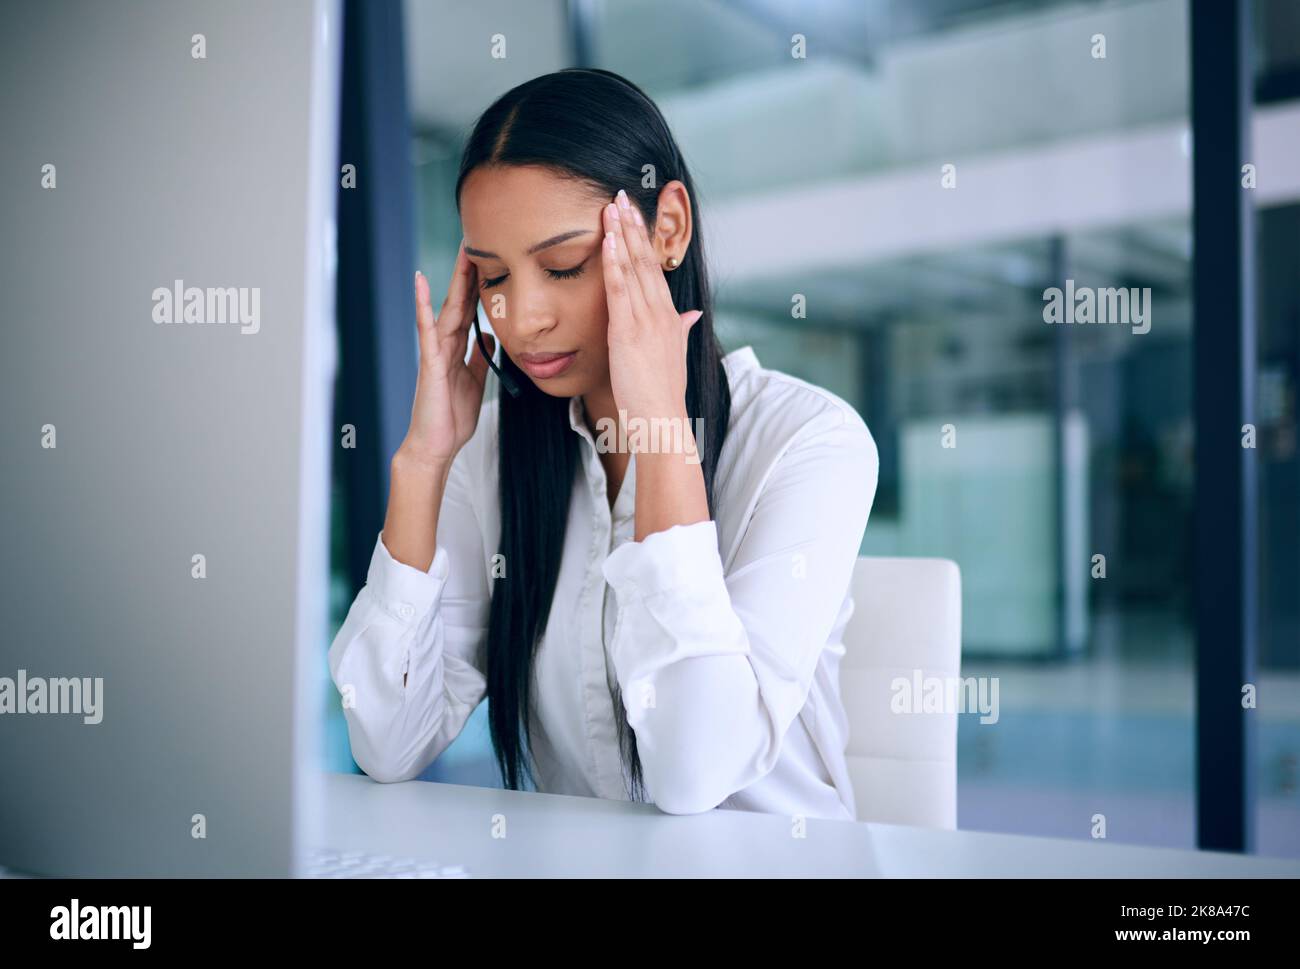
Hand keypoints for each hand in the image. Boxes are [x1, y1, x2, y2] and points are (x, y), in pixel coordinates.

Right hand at [398, 240, 493, 469]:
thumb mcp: (475, 381)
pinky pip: (426, 328)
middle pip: (460, 301)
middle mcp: (444, 344)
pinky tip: (421, 282)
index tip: (492, 259)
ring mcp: (435, 350)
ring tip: (462, 251)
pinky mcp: (429, 361)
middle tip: (478, 241)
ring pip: (447, 307)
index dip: (480, 285)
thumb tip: (491, 336)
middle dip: (469, 273)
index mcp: (457, 349)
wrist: (436, 445)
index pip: (471, 309)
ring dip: (454, 279)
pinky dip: (423, 304)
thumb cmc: (452, 417)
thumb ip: (481, 357)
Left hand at [601, 189, 703, 423]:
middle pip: (646, 260)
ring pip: (633, 268)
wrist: (662, 420)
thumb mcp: (676, 355)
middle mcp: (661, 313)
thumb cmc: (663, 394)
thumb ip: (682, 330)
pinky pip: (619, 289)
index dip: (645, 240)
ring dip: (622, 234)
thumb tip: (693, 315)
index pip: (656, 270)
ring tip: (612, 206)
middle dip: (634, 226)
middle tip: (623, 196)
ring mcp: (646, 320)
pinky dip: (614, 262)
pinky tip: (608, 240)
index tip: (636, 215)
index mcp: (671, 317)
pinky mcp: (628, 331)